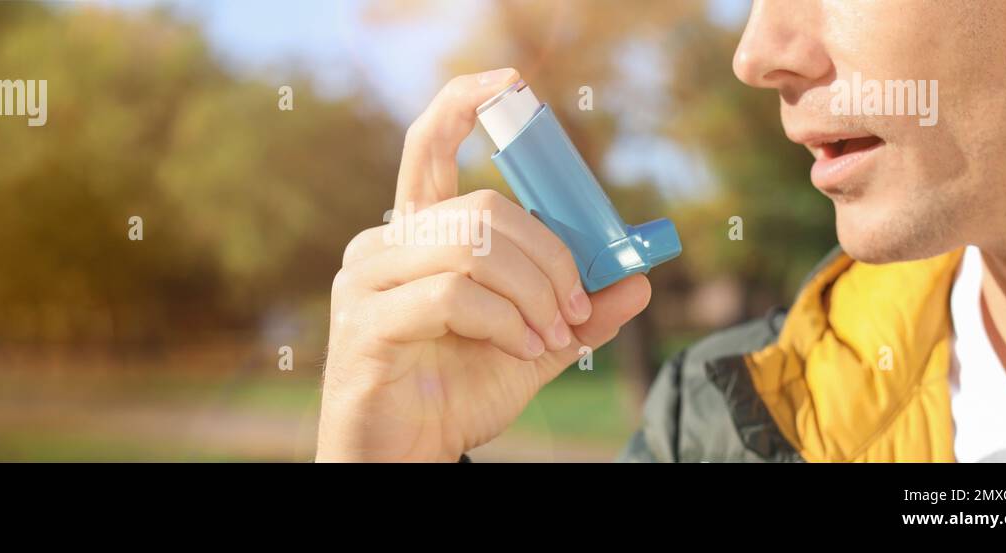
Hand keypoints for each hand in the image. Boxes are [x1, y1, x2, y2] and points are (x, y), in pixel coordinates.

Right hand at [315, 68, 651, 461]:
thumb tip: (639, 281)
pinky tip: (522, 350)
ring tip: (552, 335)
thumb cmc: (454, 393)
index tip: (512, 84)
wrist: (405, 457)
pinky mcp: (366, 322)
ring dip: (533, 292)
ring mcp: (367, 281)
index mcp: (418, 235)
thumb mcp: (532, 347)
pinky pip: (454, 295)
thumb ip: (577, 313)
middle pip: (483, 209)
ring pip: (472, 246)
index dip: (464, 104)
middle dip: (550, 255)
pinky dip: (505, 321)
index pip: (430, 146)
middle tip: (577, 304)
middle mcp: (384, 244)